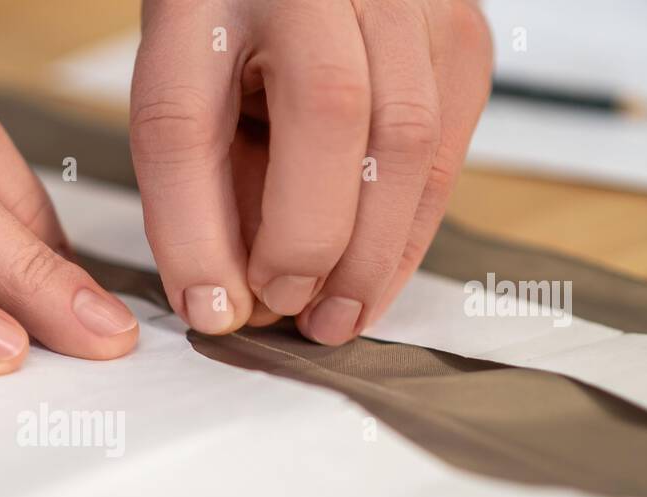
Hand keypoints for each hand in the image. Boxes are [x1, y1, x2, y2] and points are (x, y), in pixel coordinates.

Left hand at [130, 0, 491, 342]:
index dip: (194, 230)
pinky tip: (374, 271)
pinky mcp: (460, 31)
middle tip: (285, 308)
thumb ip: (197, 190)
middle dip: (308, 240)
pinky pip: (448, 147)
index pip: (186, 118)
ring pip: (408, 135)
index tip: (209, 305)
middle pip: (327, 109)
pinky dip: (410, 227)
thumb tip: (223, 304)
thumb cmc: (234, 27)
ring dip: (372, 252)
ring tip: (335, 317)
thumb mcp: (186, 92)